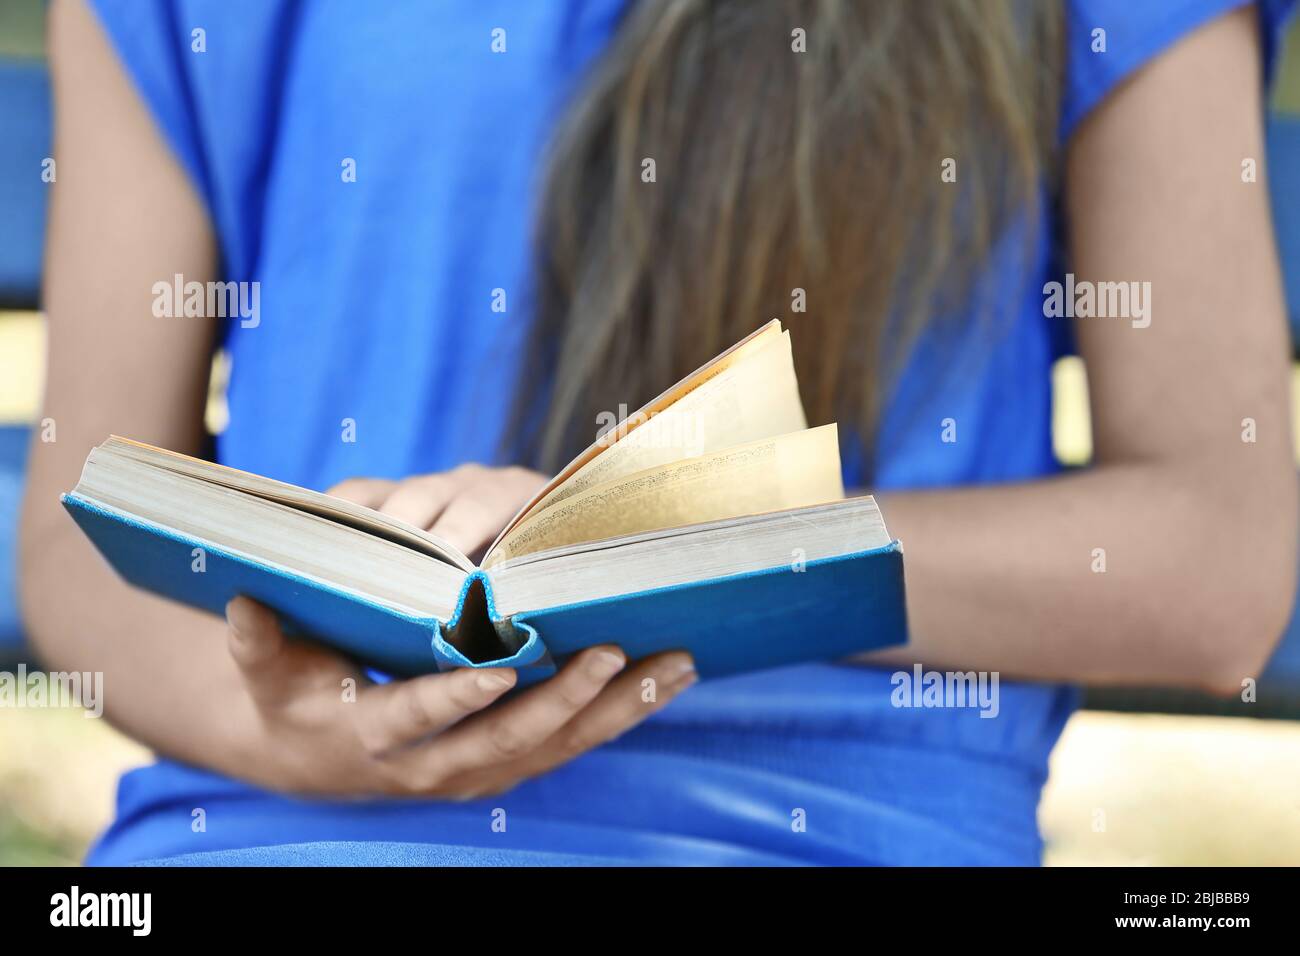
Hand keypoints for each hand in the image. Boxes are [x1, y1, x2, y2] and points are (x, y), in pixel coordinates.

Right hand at [224, 464, 695, 798]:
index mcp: (376, 737)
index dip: (452, 695)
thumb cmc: (297, 696)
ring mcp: (481, 769)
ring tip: (671, 664)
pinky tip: (665, 678)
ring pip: (557, 746)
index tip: (493, 666)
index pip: (417, 715)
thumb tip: (241, 603)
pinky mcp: (512, 763)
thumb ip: (258, 643)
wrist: (321, 759)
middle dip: (562, 696)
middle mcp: (437, 765)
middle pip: (508, 737)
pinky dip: (623, 712)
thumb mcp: (270, 672)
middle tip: (608, 650)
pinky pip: (575, 742)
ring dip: (616, 708)